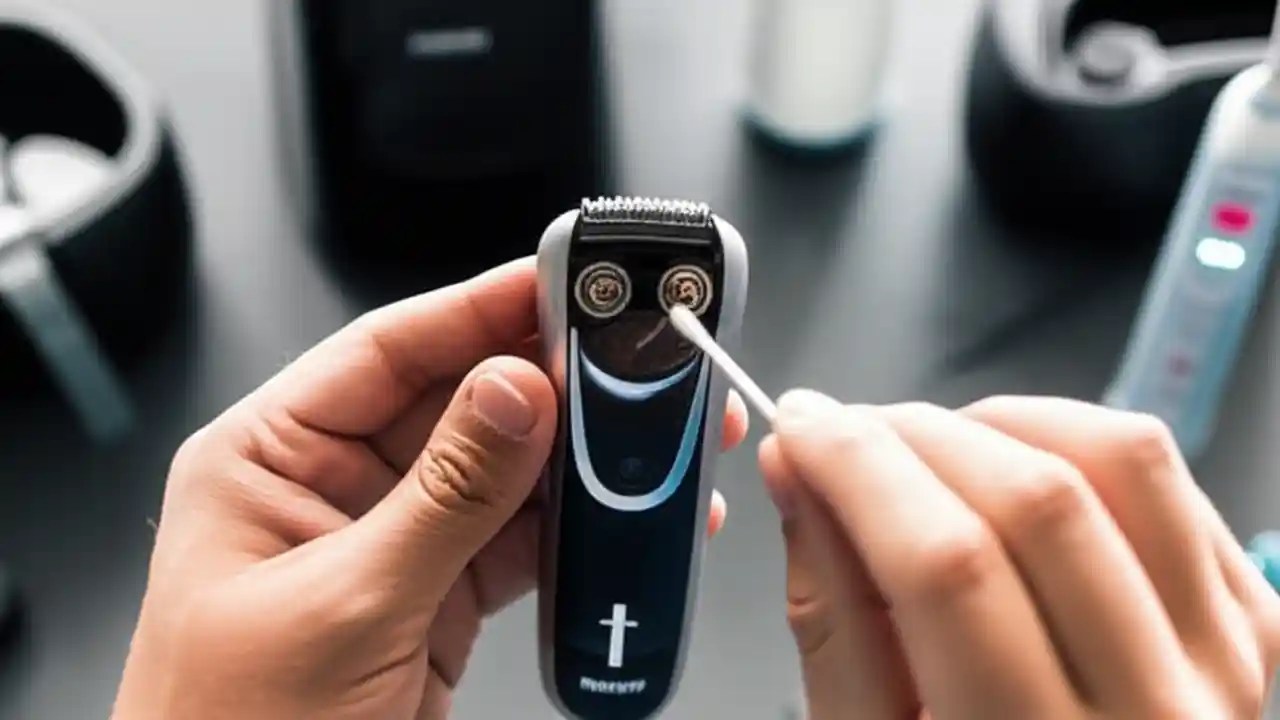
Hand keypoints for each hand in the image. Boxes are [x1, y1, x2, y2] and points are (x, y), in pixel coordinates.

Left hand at [111, 258, 748, 719]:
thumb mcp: (348, 605)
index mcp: (268, 458)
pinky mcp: (437, 595)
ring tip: (648, 440)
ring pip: (501, 471)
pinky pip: (517, 539)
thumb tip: (515, 394)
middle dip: (549, 385)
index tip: (560, 284)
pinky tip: (622, 516)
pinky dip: (575, 531)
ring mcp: (392, 541)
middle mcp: (331, 486)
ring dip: (576, 459)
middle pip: (459, 403)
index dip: (478, 309)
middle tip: (630, 364)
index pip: (387, 350)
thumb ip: (445, 496)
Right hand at [759, 392, 1279, 718]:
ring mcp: (1222, 663)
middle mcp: (1155, 713)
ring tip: (926, 446)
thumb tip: (799, 474)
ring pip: (1123, 462)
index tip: (803, 430)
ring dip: (999, 422)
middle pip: (1036, 501)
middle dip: (912, 434)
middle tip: (844, 431)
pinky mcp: (1248, 623)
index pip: (949, 566)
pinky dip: (1075, 442)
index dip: (859, 470)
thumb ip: (832, 616)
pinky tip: (1009, 467)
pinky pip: (1169, 483)